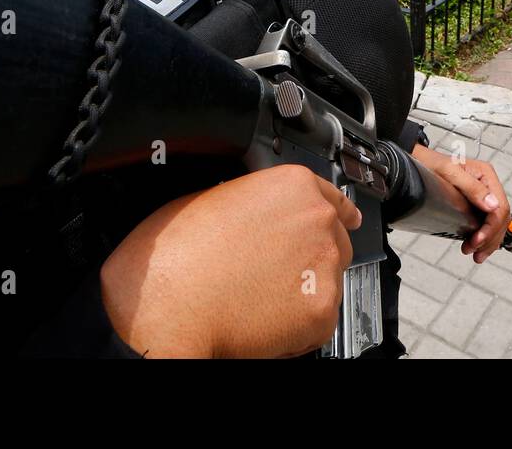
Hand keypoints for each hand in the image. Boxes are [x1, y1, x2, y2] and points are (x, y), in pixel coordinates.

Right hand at [100, 165, 360, 357]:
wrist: (166, 307)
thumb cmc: (175, 257)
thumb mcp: (210, 199)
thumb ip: (252, 201)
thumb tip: (256, 214)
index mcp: (292, 185)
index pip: (334, 197)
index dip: (336, 213)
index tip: (345, 220)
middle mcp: (317, 220)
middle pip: (334, 240)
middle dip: (309, 257)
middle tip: (271, 272)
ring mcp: (325, 265)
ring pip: (328, 280)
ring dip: (303, 290)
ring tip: (258, 297)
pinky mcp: (322, 311)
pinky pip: (319, 319)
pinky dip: (297, 326)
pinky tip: (262, 320)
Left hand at [412, 145, 511, 263]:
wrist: (417, 162)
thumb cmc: (431, 164)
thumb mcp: (450, 173)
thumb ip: (472, 188)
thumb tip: (492, 205)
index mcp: (486, 175)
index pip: (501, 207)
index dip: (492, 227)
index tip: (477, 240)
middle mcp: (488, 184)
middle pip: (501, 217)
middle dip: (490, 238)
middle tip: (475, 252)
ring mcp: (483, 194)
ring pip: (496, 223)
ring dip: (489, 241)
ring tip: (475, 254)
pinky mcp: (475, 203)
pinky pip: (487, 222)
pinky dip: (484, 236)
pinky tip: (476, 245)